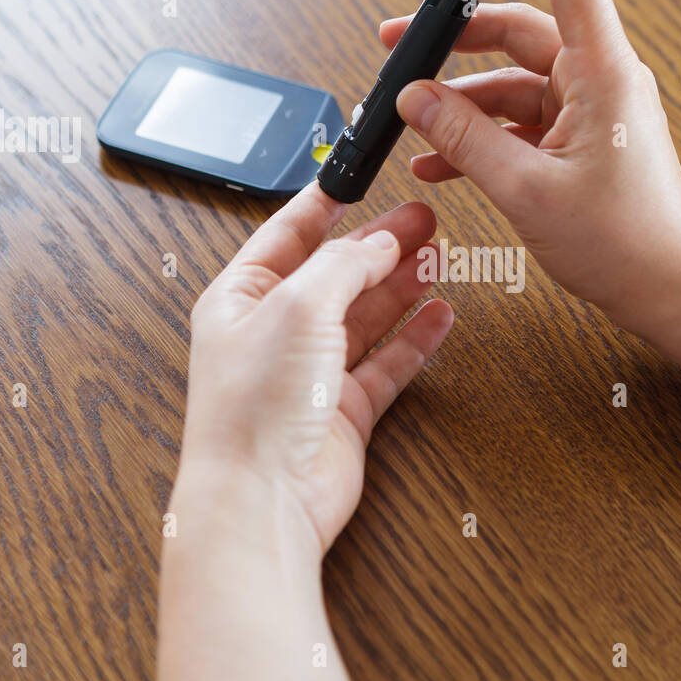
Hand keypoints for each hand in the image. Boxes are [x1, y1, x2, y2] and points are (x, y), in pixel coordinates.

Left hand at [175, 183, 453, 555]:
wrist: (263, 499)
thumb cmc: (254, 410)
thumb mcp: (298, 307)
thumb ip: (343, 266)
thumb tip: (378, 241)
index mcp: (241, 299)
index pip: (286, 237)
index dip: (322, 206)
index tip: (356, 180)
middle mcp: (274, 334)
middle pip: (335, 275)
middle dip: (379, 246)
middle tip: (424, 221)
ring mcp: (311, 374)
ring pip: (366, 317)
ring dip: (402, 286)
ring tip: (439, 257)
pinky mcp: (344, 412)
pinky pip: (387, 364)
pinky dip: (415, 338)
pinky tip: (439, 314)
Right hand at [385, 0, 680, 342]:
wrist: (668, 290)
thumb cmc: (622, 243)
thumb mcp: (525, 189)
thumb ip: (464, 139)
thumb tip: (414, 100)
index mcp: (601, 74)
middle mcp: (600, 81)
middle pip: (520, 33)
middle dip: (455, 42)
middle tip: (399, 48)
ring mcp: (592, 112)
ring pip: (513, 85)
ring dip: (460, 104)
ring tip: (407, 123)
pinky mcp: (583, 142)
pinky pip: (523, 123)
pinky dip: (482, 136)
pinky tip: (439, 162)